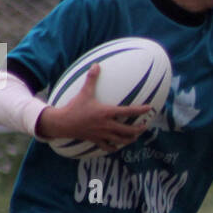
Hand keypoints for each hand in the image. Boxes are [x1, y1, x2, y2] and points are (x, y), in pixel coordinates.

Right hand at [36, 64, 152, 152]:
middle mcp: (107, 125)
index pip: (128, 112)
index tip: (149, 108)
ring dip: (130, 139)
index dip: (140, 110)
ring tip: (135, 136)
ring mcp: (102, 134)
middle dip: (139, 129)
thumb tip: (96, 65)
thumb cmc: (74, 107)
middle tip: (145, 126)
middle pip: (128, 130)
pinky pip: (108, 147)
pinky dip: (114, 147)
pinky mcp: (96, 140)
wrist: (62, 123)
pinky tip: (117, 146)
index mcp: (106, 113)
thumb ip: (92, 79)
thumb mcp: (84, 92)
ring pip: (121, 141)